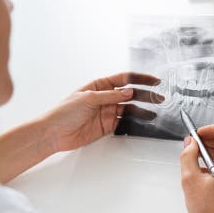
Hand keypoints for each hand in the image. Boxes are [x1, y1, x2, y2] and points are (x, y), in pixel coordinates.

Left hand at [43, 71, 161, 152]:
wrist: (54, 133)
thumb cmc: (64, 112)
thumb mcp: (88, 98)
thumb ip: (110, 95)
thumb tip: (128, 92)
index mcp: (99, 85)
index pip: (124, 79)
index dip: (140, 79)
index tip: (154, 81)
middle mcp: (105, 97)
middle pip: (130, 94)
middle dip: (145, 95)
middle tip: (159, 98)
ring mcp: (107, 112)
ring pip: (129, 109)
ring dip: (142, 110)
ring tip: (155, 112)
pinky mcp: (107, 126)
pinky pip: (123, 122)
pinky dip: (133, 122)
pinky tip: (142, 122)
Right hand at [180, 121, 213, 212]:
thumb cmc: (211, 212)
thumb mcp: (190, 179)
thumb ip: (188, 156)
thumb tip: (190, 144)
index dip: (211, 128)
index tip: (198, 136)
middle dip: (210, 140)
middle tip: (192, 148)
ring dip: (213, 152)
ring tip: (196, 162)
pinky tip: (205, 174)